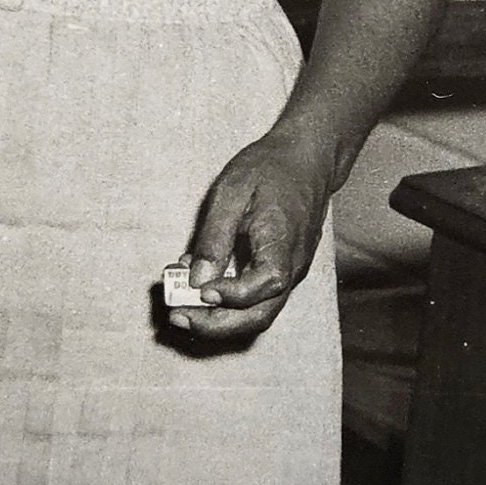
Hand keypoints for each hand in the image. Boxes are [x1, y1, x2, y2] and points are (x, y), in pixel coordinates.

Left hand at [168, 134, 332, 345]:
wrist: (308, 160)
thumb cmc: (269, 169)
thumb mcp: (233, 191)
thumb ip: (216, 237)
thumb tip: (197, 280)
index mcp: (284, 242)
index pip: (265, 284)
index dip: (232, 296)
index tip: (199, 291)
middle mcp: (293, 266)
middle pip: (260, 315)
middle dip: (217, 325)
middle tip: (177, 317)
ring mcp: (291, 272)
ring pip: (259, 313)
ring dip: (221, 320)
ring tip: (181, 309)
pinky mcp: (282, 271)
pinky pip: (259, 299)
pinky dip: (229, 304)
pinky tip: (200, 288)